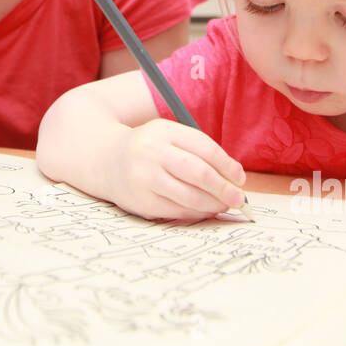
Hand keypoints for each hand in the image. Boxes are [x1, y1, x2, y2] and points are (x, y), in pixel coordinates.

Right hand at [100, 119, 248, 221]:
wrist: (105, 160)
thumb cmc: (149, 149)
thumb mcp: (169, 137)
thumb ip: (199, 151)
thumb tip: (234, 178)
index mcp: (163, 131)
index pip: (204, 149)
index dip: (227, 165)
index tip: (240, 178)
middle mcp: (151, 153)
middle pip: (199, 173)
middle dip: (224, 189)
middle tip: (239, 199)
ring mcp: (143, 178)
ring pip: (189, 196)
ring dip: (213, 205)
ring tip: (224, 205)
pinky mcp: (141, 201)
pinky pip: (176, 211)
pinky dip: (196, 213)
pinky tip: (204, 210)